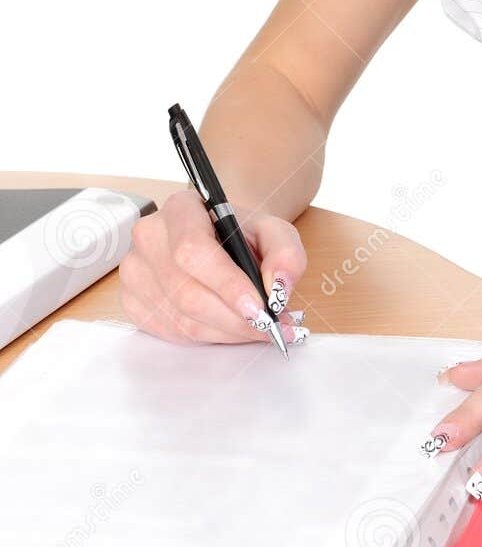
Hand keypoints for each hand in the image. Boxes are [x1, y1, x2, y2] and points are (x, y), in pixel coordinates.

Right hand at [119, 187, 309, 346]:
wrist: (219, 238)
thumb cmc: (241, 234)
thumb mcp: (273, 232)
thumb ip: (285, 253)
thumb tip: (279, 287)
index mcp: (181, 208)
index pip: (193, 250)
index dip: (226, 284)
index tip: (260, 308)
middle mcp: (149, 236)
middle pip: (186, 291)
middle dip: (234, 318)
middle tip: (270, 328)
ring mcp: (135, 270)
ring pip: (181, 319)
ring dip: (226, 332)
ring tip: (257, 329)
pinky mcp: (131, 301)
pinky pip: (170, 333)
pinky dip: (207, 338)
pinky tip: (228, 328)